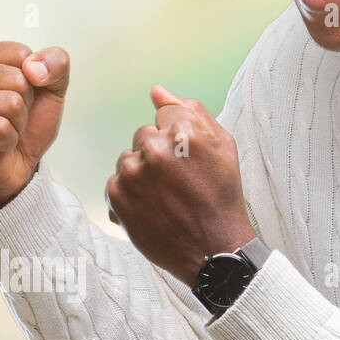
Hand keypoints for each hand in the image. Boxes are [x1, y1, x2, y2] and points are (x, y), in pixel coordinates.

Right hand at [0, 42, 70, 211]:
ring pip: (10, 103)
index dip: (32, 77)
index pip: (19, 53)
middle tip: (13, 114)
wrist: (17, 164)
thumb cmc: (28, 125)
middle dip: (26, 102)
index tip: (22, 91)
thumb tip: (35, 66)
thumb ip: (56, 64)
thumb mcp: (52, 89)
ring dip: (18, 122)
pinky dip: (8, 138)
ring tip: (6, 127)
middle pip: (17, 79)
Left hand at [106, 85, 255, 284]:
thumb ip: (192, 112)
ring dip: (142, 172)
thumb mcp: (223, 148)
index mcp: (185, 134)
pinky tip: (153, 207)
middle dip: (159, 152)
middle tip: (180, 180)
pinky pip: (116, 181)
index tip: (189, 159)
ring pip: (128, 157)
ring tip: (166, 195)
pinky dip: (130, 193)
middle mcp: (156, 150)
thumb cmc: (221, 195)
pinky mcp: (116, 197)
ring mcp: (133, 174)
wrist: (213, 248)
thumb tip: (156, 92)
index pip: (166, 115)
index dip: (180, 138)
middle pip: (145, 135)